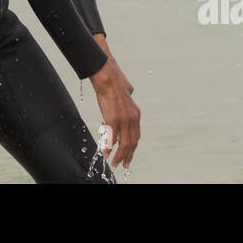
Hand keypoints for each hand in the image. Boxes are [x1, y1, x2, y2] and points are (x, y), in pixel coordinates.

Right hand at [89, 35, 139, 169]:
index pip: (136, 136)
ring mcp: (123, 120)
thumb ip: (129, 99)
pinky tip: (106, 153)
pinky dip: (109, 148)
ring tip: (114, 163)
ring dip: (118, 155)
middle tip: (123, 165)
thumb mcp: (127, 92)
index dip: (132, 148)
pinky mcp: (113, 119)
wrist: (108, 77)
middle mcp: (132, 119)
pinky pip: (111, 138)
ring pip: (123, 143)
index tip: (128, 156)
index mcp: (136, 114)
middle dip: (127, 156)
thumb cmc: (115, 83)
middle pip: (132, 143)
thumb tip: (130, 92)